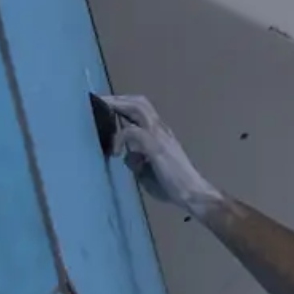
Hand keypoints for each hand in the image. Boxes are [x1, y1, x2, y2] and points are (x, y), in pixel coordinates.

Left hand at [99, 93, 222, 215]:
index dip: (123, 105)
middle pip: (139, 102)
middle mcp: (161, 130)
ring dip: (118, 106)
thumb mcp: (148, 173)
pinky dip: (120, 137)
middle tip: (99, 102)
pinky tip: (116, 151)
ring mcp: (159, 136)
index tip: (104, 106)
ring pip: (138, 107)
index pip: (142, 110)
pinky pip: (133, 131)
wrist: (194, 194)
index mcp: (161, 134)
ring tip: (102, 111)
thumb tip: (126, 156)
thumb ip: (137, 162)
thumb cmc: (174, 187)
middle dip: (117, 99)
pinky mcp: (156, 146)